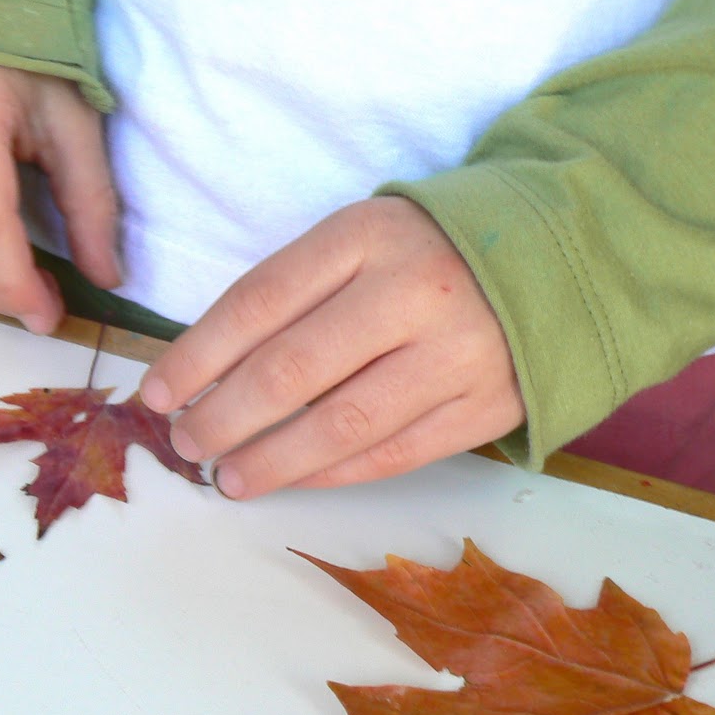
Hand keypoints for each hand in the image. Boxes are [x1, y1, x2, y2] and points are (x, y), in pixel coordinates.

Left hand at [138, 196, 523, 494]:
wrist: (560, 253)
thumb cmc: (424, 251)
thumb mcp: (357, 239)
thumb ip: (292, 293)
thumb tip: (206, 375)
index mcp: (368, 235)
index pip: (258, 303)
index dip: (196, 356)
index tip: (154, 393)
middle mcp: (415, 292)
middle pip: (292, 370)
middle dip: (223, 417)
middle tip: (185, 442)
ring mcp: (459, 352)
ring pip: (342, 424)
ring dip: (272, 460)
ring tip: (228, 477)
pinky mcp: (490, 405)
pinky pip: (395, 453)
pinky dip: (333, 473)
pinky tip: (294, 478)